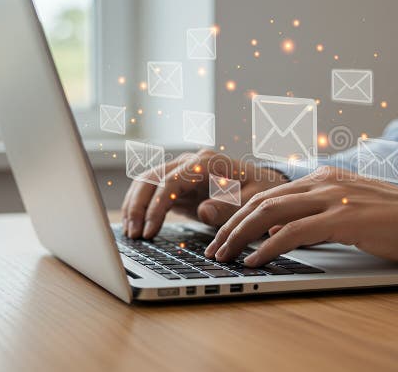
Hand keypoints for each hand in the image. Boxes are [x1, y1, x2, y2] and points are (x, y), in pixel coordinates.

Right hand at [121, 149, 287, 238]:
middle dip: (138, 206)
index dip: (157, 205)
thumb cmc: (261, 190)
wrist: (265, 184)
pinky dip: (141, 207)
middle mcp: (189, 162)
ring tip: (131, 234)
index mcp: (206, 162)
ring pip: (146, 182)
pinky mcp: (178, 185)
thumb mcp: (254, 200)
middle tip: (134, 235)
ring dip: (135, 206)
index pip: (171, 180)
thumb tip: (204, 212)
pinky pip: (152, 192)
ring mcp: (182, 171)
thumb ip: (229, 206)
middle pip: (151, 178)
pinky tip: (136, 226)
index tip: (150, 229)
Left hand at [204, 166, 397, 266]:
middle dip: (231, 225)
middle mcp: (323, 182)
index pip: (269, 194)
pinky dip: (269, 247)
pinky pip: (295, 232)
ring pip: (271, 213)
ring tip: (225, 255)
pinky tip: (256, 260)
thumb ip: (314, 218)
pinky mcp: (344, 218)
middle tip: (214, 248)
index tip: (223, 234)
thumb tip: (278, 234)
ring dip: (241, 236)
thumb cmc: (395, 220)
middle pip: (262, 201)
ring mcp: (333, 197)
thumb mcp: (348, 213)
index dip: (240, 214)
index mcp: (323, 178)